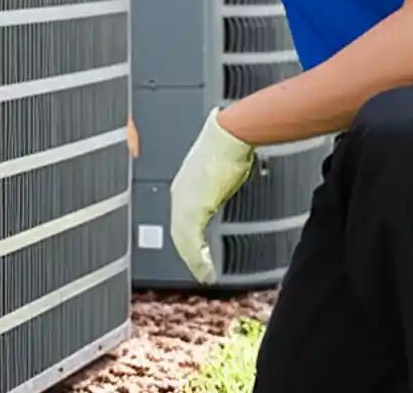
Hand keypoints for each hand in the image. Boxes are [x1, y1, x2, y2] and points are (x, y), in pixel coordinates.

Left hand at [170, 107, 255, 283]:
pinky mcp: (193, 210)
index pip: (180, 218)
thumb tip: (234, 171)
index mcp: (184, 185)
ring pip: (182, 242)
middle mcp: (179, 194)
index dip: (187, 238)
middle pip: (178, 233)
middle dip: (188, 254)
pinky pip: (191, 243)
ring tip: (204, 276)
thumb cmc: (230, 144)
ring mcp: (183, 202)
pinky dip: (199, 261)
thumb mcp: (223, 166)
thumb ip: (222, 177)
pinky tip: (207, 271)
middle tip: (200, 271)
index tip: (197, 252)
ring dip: (193, 262)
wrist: (231, 135)